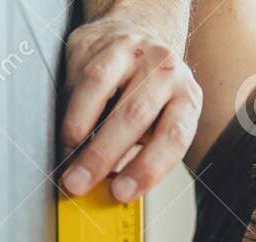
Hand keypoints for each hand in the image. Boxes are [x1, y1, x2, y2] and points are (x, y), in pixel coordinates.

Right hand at [60, 15, 200, 200]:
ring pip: (103, 90)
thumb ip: (137, 156)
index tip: (121, 193)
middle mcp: (168, 72)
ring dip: (79, 130)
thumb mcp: (155, 127)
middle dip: (102, 156)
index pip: (173, 138)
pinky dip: (72, 107)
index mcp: (187, 101)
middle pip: (134, 116)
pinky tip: (68, 129)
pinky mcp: (108, 43)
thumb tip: (108, 191)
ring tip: (67, 157)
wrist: (140, 35)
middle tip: (79, 183)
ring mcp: (138, 52)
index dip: (147, 169)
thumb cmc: (148, 96)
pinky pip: (84, 77)